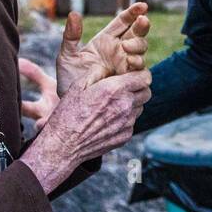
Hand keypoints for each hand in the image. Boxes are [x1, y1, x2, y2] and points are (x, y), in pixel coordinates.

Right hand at [20, 69, 151, 193]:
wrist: (65, 145)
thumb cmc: (68, 113)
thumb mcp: (77, 86)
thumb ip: (96, 72)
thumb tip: (107, 66)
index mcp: (114, 90)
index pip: (144, 77)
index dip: (140, 74)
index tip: (133, 74)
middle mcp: (125, 106)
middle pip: (146, 92)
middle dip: (139, 88)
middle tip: (126, 88)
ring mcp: (127, 123)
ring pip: (140, 107)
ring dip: (132, 103)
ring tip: (114, 104)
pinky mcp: (125, 136)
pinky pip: (132, 122)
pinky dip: (125, 118)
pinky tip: (109, 119)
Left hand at [57, 3, 149, 94]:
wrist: (73, 105)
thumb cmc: (69, 79)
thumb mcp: (66, 56)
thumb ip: (70, 36)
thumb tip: (73, 14)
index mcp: (106, 40)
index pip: (123, 21)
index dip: (133, 12)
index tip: (143, 5)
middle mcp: (119, 50)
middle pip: (137, 34)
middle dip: (141, 27)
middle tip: (142, 22)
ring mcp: (125, 65)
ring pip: (141, 51)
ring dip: (139, 46)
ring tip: (128, 47)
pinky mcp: (129, 80)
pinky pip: (140, 71)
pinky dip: (138, 65)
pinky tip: (131, 62)